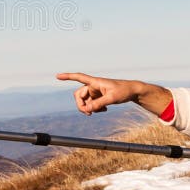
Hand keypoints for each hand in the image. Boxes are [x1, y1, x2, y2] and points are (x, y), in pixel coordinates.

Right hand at [56, 72, 171, 115]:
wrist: (132, 91)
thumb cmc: (124, 91)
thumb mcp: (112, 98)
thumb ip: (99, 103)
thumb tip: (88, 109)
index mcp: (95, 82)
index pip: (79, 77)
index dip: (67, 77)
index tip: (57, 76)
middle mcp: (93, 86)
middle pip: (79, 95)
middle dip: (81, 105)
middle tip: (88, 113)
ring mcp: (95, 91)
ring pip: (85, 101)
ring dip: (89, 108)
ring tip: (100, 111)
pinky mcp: (99, 97)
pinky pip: (91, 104)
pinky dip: (95, 108)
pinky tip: (104, 110)